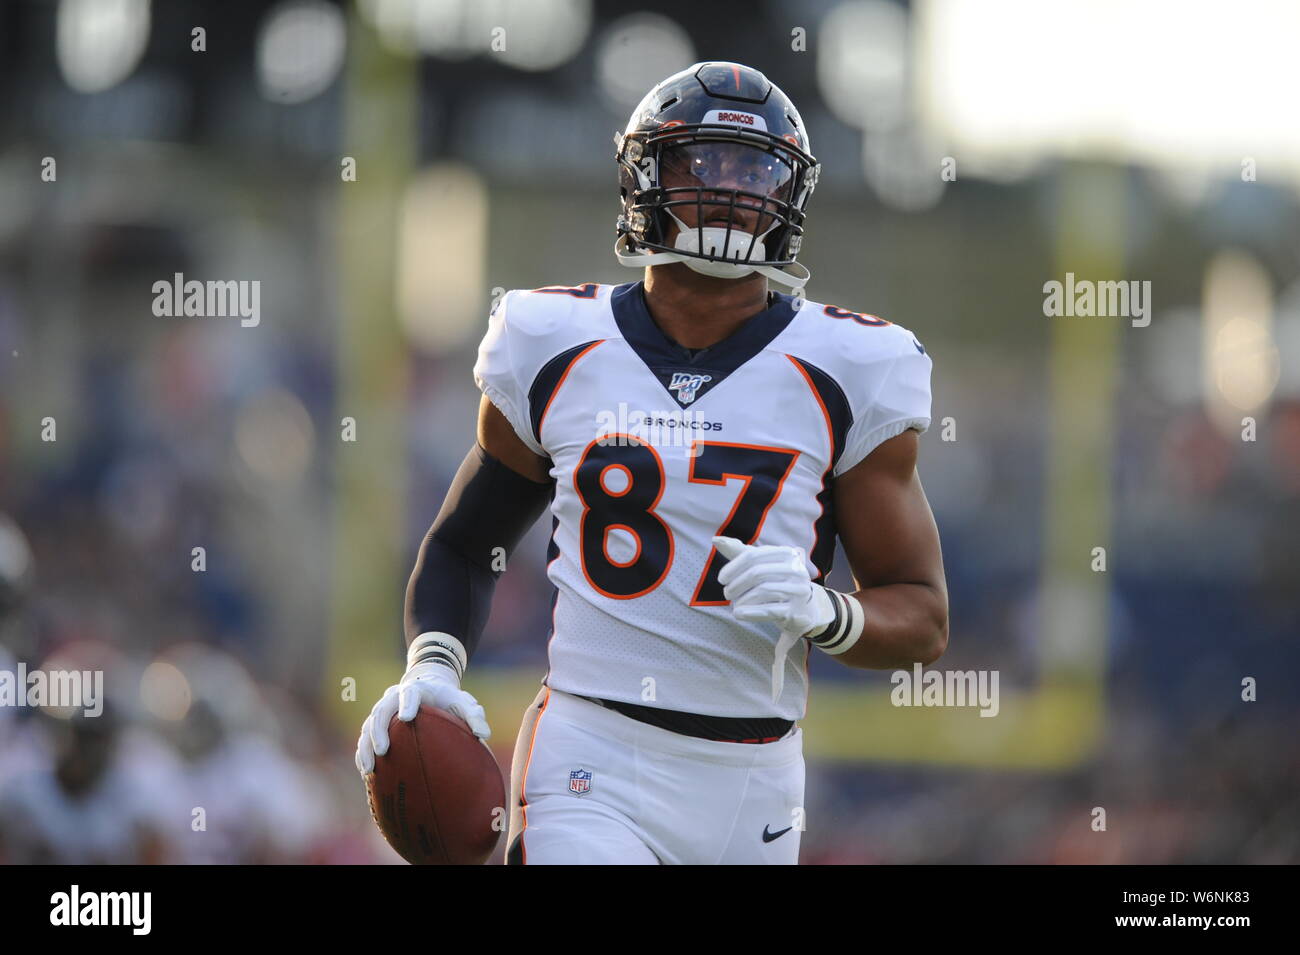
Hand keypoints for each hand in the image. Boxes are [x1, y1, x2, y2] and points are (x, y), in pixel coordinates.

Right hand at [355, 662, 490, 774]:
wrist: (428, 687)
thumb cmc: (448, 698)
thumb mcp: (464, 702)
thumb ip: (474, 714)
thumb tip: (484, 734)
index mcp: (416, 689)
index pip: (409, 693)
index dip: (406, 703)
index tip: (406, 717)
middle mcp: (393, 697)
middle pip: (381, 710)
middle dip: (379, 730)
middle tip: (383, 751)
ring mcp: (383, 710)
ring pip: (368, 725)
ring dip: (366, 746)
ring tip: (369, 769)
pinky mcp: (376, 723)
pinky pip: (364, 738)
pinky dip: (362, 753)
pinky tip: (367, 773)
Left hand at [713, 536, 833, 637]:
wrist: (803, 610)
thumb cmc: (777, 582)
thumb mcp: (761, 565)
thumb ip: (739, 552)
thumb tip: (716, 540)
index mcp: (787, 553)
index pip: (753, 556)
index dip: (733, 567)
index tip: (721, 579)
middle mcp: (796, 569)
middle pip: (757, 573)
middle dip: (736, 584)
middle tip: (726, 593)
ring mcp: (799, 590)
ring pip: (762, 591)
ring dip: (742, 599)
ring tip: (733, 605)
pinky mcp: (797, 611)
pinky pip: (769, 610)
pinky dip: (750, 612)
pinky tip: (738, 614)